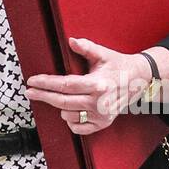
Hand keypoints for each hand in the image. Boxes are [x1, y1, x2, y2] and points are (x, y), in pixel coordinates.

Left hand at [24, 37, 153, 134]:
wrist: (139, 80)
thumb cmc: (118, 65)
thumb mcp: (103, 54)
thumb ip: (86, 47)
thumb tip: (71, 41)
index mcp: (98, 84)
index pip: (65, 85)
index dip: (46, 83)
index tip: (32, 81)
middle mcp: (100, 102)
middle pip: (63, 102)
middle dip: (43, 96)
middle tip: (29, 92)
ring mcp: (102, 115)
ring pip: (68, 115)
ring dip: (58, 107)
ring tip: (56, 96)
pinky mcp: (103, 123)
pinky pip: (79, 127)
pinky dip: (70, 120)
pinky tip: (68, 110)